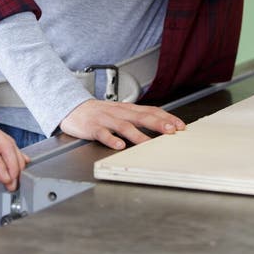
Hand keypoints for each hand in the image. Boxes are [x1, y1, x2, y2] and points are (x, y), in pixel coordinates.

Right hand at [60, 98, 184, 149]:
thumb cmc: (100, 113)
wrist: (73, 108)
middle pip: (141, 117)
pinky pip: (103, 134)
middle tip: (171, 131)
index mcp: (128, 109)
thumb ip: (137, 118)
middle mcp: (119, 112)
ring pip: (124, 126)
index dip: (166, 117)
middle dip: (157, 124)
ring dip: (138, 135)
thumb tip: (161, 126)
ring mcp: (106, 119)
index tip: (180, 126)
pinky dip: (111, 139)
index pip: (151, 110)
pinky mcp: (93, 127)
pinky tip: (118, 146)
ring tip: (149, 143)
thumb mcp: (121, 112)